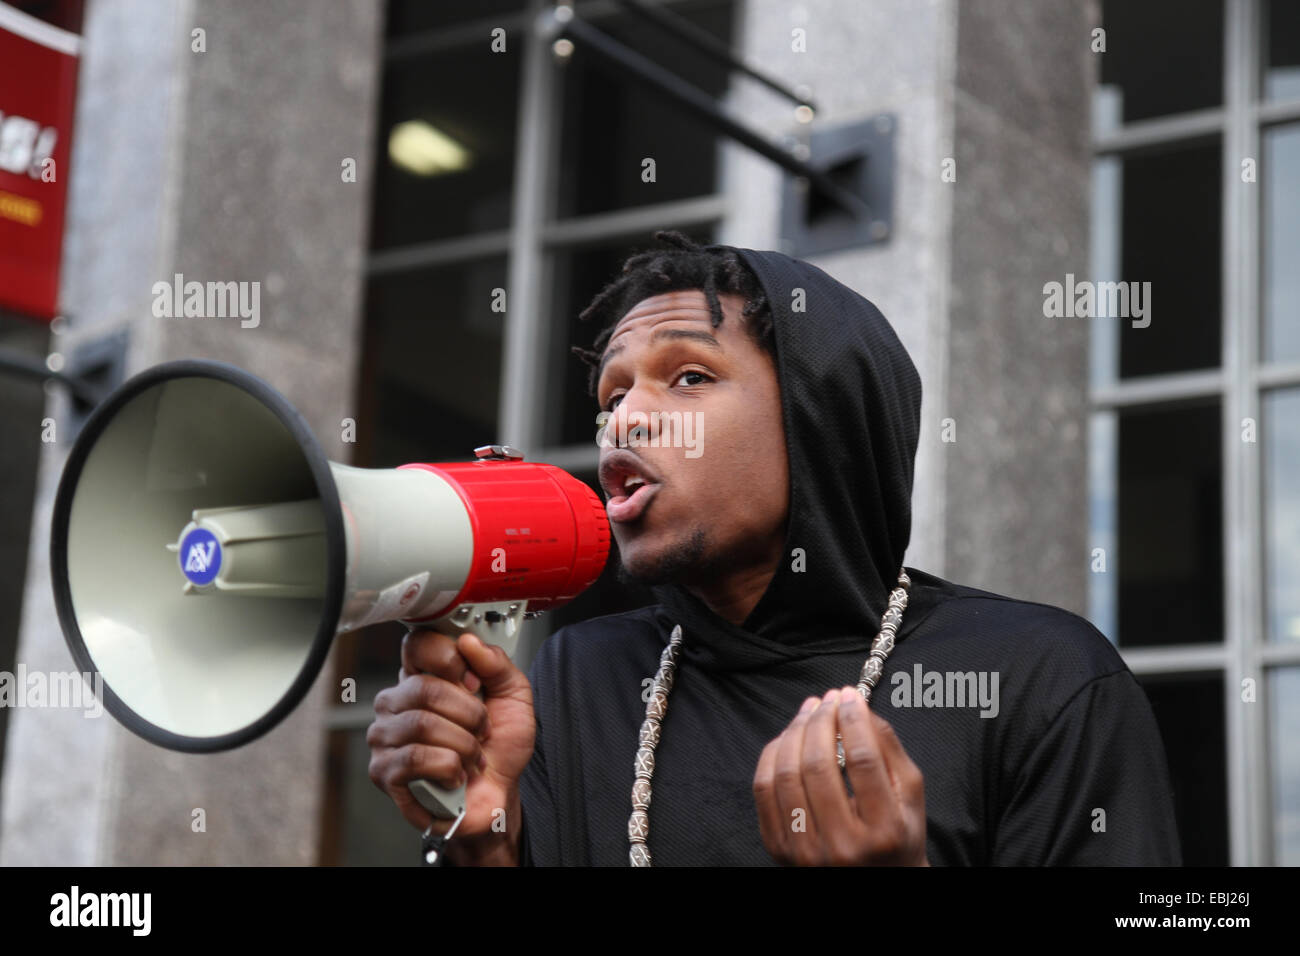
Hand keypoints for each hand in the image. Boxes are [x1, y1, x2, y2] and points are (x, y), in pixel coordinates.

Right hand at [367, 629, 534, 864]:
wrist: (498, 793)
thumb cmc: (498, 746)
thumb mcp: (513, 696)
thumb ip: (497, 663)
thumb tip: (470, 642)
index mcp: (422, 676)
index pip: (417, 645)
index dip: (450, 660)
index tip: (475, 682)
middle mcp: (396, 703)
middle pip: (424, 688)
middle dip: (468, 713)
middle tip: (481, 729)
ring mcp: (385, 737)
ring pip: (421, 724)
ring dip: (462, 744)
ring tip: (471, 755)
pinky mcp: (384, 771)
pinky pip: (414, 759)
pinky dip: (448, 767)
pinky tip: (456, 774)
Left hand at [753, 686, 928, 865]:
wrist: (876, 883)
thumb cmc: (896, 834)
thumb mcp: (909, 795)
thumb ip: (889, 748)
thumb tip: (856, 705)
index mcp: (883, 831)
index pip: (862, 761)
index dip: (853, 719)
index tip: (849, 695)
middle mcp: (842, 845)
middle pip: (819, 765)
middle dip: (821, 721)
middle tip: (827, 699)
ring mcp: (805, 850)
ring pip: (786, 774)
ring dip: (795, 731)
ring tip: (808, 710)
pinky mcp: (779, 849)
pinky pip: (764, 790)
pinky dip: (772, 755)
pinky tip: (787, 737)